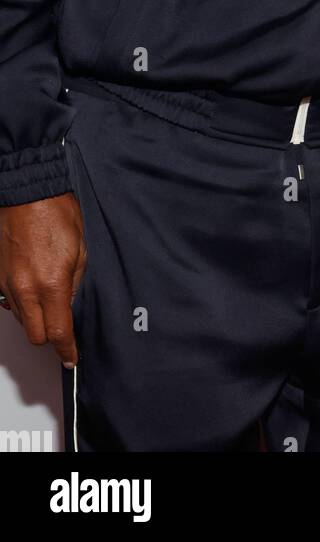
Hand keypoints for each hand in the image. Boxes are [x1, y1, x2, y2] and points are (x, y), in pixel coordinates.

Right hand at [0, 194, 86, 368]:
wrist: (28, 194)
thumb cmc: (56, 213)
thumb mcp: (80, 250)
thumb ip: (75, 283)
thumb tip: (70, 304)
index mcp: (52, 283)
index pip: (58, 332)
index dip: (66, 350)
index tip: (70, 357)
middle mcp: (26, 288)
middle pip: (35, 335)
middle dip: (50, 337)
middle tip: (62, 327)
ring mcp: (7, 284)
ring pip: (21, 320)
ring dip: (35, 317)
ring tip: (48, 297)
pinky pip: (9, 302)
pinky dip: (22, 302)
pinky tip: (33, 285)